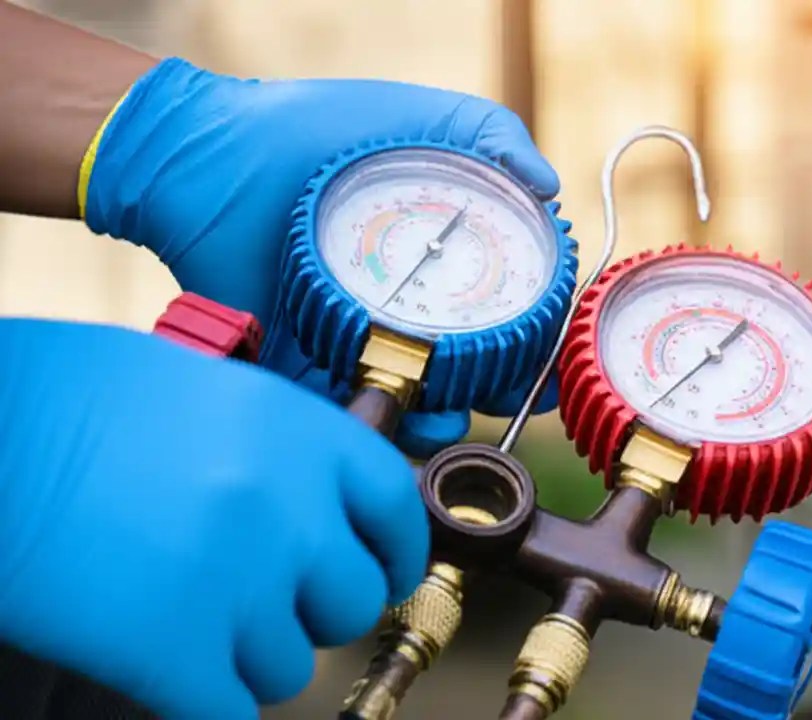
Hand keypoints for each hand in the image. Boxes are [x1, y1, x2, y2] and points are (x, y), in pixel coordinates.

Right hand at [0, 319, 426, 717]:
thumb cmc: (67, 401)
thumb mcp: (202, 393)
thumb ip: (278, 450)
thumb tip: (321, 507)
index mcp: (301, 434)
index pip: (397, 510)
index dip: (396, 551)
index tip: (384, 570)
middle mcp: (288, 508)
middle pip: (354, 599)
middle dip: (315, 612)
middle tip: (265, 602)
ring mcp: (237, 583)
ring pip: (290, 666)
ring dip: (251, 659)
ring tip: (194, 624)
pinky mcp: (172, 651)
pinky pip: (229, 712)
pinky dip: (206, 703)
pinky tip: (171, 673)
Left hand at [83, 58, 563, 456]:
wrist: (217, 153)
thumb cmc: (322, 128)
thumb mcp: (427, 118)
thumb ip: (494, 137)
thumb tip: (553, 190)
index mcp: (438, 262)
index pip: (504, 318)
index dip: (539, 347)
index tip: (557, 367)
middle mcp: (403, 307)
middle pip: (468, 370)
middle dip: (498, 394)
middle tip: (513, 398)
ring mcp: (354, 341)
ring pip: (411, 402)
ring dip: (441, 421)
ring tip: (447, 416)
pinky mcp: (303, 367)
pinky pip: (342, 414)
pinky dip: (373, 429)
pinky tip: (395, 421)